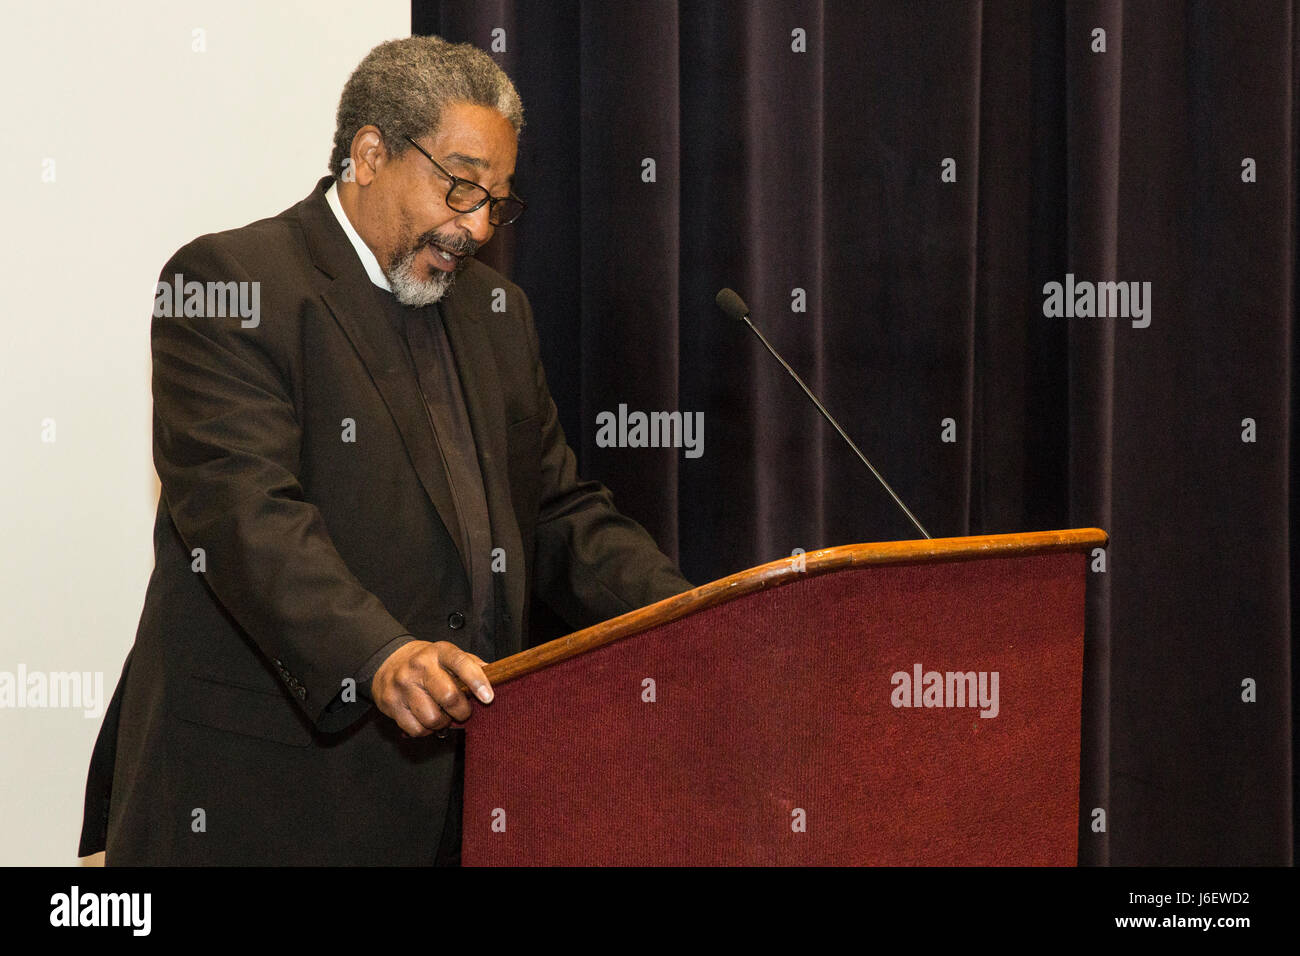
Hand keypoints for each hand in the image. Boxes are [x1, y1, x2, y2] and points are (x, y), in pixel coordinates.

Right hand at [370, 640, 492, 736]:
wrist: (388, 662)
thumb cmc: (427, 663)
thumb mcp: (449, 656)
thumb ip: (472, 665)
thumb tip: (497, 676)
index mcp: (440, 652)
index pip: (461, 663)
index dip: (477, 681)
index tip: (488, 697)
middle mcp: (420, 666)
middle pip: (448, 696)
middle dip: (462, 711)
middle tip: (463, 712)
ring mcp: (403, 685)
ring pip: (432, 717)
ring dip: (443, 723)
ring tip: (442, 715)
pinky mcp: (390, 703)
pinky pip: (415, 729)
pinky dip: (425, 731)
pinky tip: (425, 720)